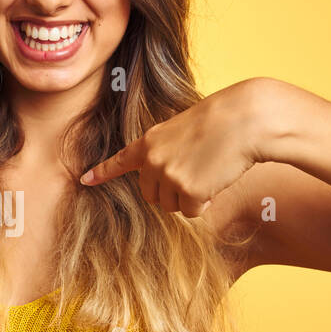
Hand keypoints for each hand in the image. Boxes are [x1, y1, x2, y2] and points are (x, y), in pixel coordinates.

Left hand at [79, 78, 267, 216]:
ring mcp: (169, 176)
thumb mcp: (183, 130)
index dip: (102, 172)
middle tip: (195, 171)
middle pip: (151, 195)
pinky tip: (216, 180)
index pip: (120, 160)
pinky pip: (191, 212)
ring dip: (190, 197)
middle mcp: (152, 161)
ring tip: (208, 170)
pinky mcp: (188, 191)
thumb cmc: (223, 121)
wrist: (246, 119)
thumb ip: (167, 152)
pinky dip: (204, 203)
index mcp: (149, 141)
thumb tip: (168, 181)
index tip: (85, 180)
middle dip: (171, 192)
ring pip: (172, 206)